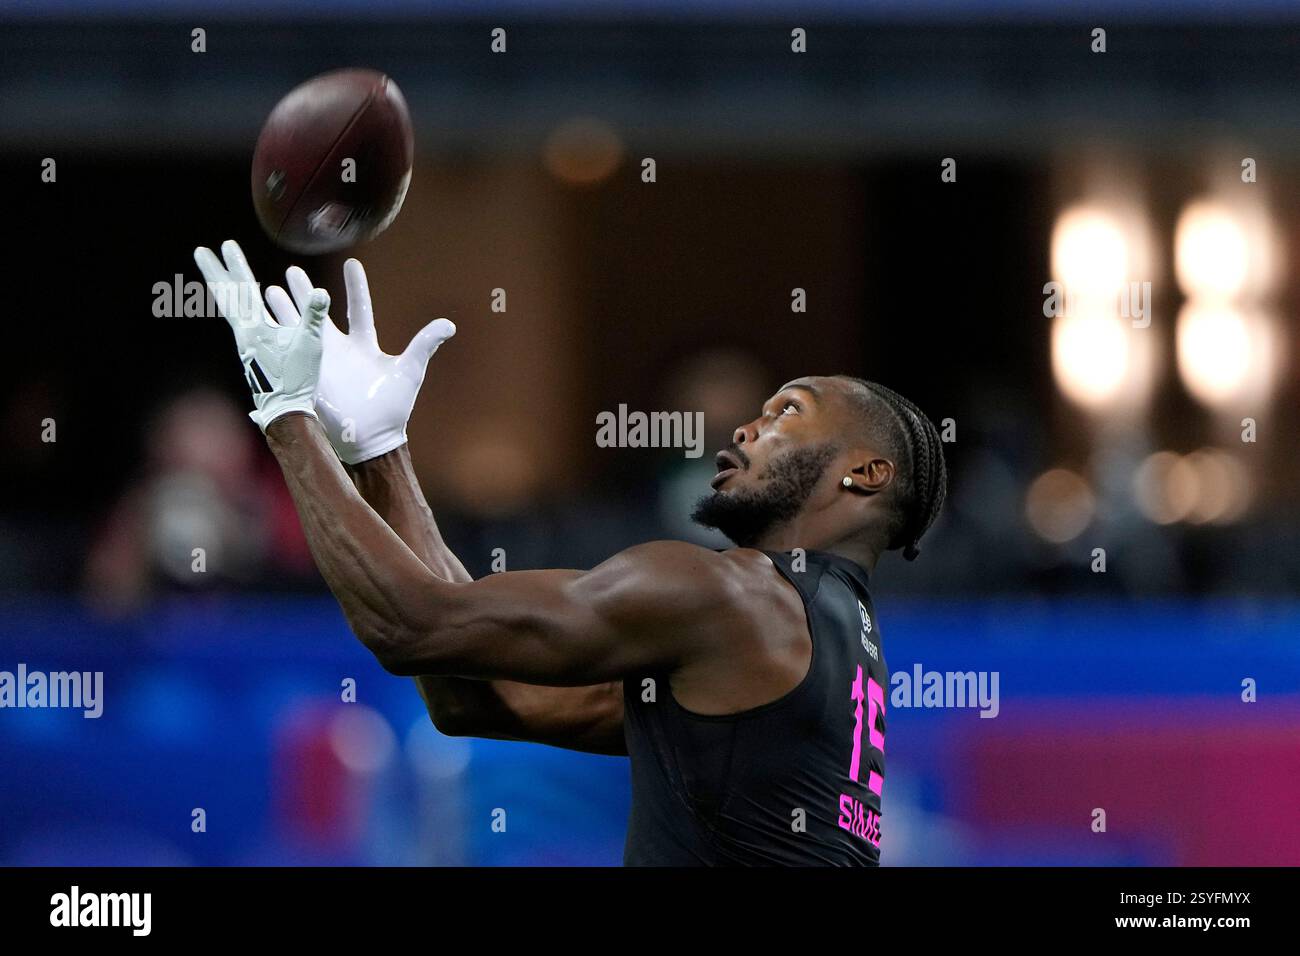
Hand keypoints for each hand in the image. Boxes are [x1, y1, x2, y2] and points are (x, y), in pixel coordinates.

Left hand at [193, 239, 328, 431]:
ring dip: (225, 288)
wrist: (284, 411)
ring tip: (220, 275)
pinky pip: (240, 322)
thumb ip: (314, 317)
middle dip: (215, 272)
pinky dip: (237, 307)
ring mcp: (245, 344)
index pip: (243, 289)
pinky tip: (243, 310)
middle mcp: (244, 334)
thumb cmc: (296, 380)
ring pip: (231, 308)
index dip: (236, 265)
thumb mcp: (309, 346)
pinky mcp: (250, 354)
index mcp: (255, 328)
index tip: (226, 244)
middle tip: (201, 251)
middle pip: (226, 296)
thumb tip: (321, 293)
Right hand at [264, 258, 454, 464]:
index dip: (356, 286)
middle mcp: (340, 349)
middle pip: (320, 313)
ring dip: (285, 310)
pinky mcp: (307, 376)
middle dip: (305, 292)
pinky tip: (261, 322)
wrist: (371, 438)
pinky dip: (276, 337)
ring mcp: (321, 362)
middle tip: (292, 270)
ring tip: (269, 288)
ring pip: (299, 329)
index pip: (359, 307)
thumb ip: (425, 344)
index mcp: (364, 344)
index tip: (351, 263)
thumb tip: (449, 324)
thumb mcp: (409, 370)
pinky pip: (289, 352)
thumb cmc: (392, 407)